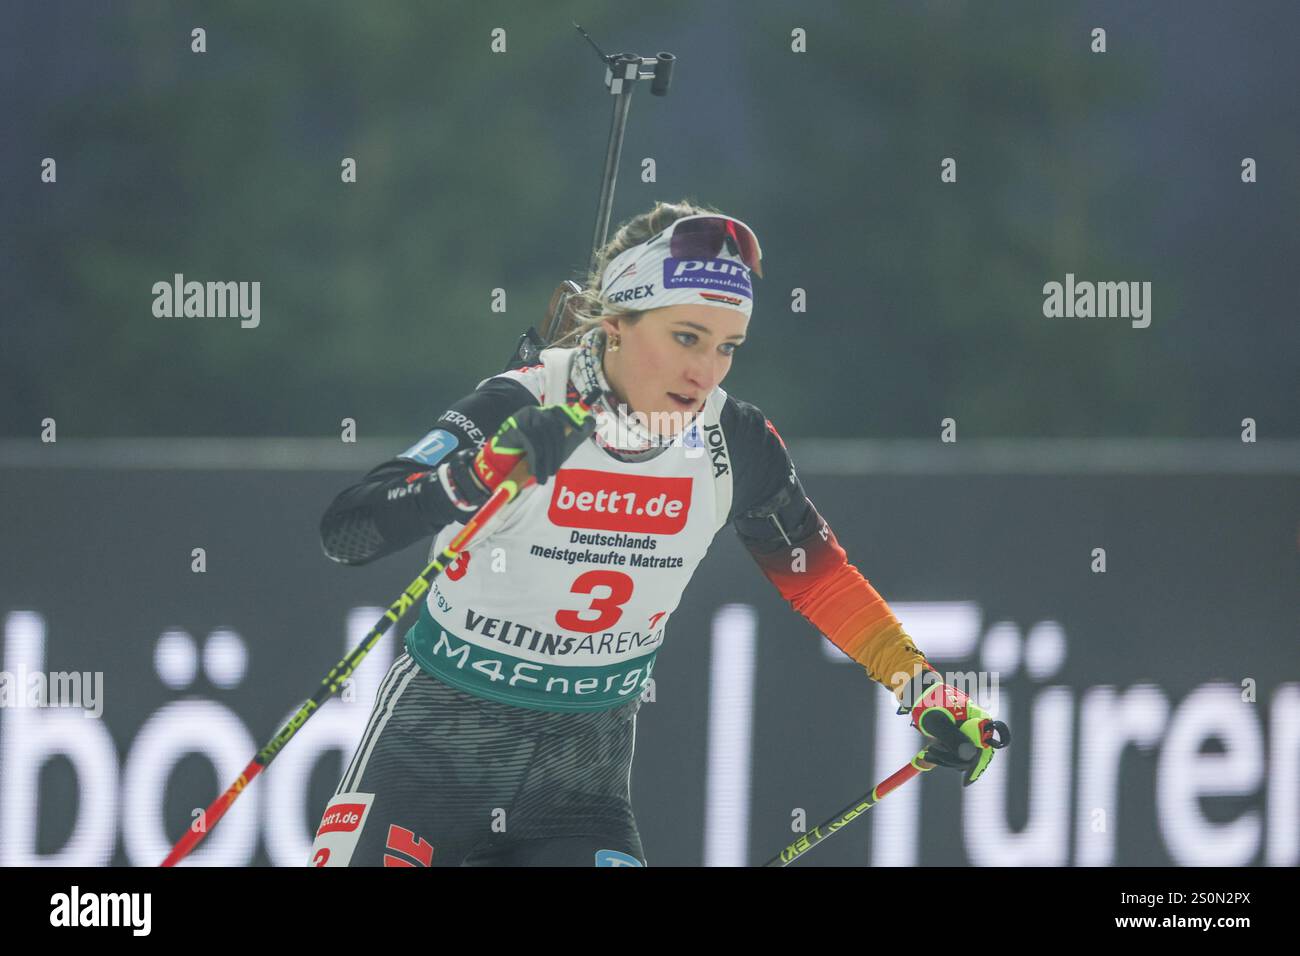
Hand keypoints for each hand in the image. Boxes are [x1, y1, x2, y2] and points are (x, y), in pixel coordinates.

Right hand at [473, 401, 596, 490]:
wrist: (503, 462)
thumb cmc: (532, 455)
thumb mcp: (555, 448)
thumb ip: (573, 436)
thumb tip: (590, 422)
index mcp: (549, 415)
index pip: (563, 412)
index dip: (573, 419)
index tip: (581, 429)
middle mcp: (538, 412)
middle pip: (554, 427)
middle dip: (557, 452)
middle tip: (553, 472)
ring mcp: (524, 417)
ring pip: (542, 435)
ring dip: (545, 459)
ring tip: (543, 476)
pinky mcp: (513, 425)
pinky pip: (529, 441)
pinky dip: (535, 459)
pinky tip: (535, 470)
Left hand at [908, 681, 1009, 786]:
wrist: (920, 693)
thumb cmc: (929, 703)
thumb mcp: (937, 721)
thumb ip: (952, 737)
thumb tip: (969, 756)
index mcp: (979, 720)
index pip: (985, 748)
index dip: (977, 766)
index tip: (967, 781)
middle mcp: (977, 728)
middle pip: (974, 756)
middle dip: (951, 760)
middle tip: (928, 755)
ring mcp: (969, 734)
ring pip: (964, 758)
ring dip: (944, 759)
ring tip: (925, 753)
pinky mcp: (959, 739)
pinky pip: (956, 755)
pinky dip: (942, 757)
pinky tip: (927, 754)